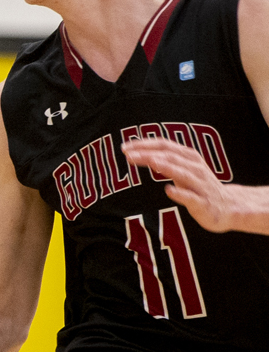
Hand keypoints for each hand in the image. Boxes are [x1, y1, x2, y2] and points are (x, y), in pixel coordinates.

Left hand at [122, 137, 237, 231]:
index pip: (165, 145)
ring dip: (166, 167)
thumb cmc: (198, 186)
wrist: (227, 207)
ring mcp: (200, 185)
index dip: (145, 144)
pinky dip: (180, 193)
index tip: (124, 147)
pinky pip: (191, 197)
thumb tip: (136, 152)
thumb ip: (163, 160)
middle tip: (127, 154)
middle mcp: (195, 167)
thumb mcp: (182, 169)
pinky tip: (168, 190)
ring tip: (151, 162)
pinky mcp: (203, 202)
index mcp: (188, 157)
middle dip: (148, 154)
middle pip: (170, 156)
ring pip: (182, 173)